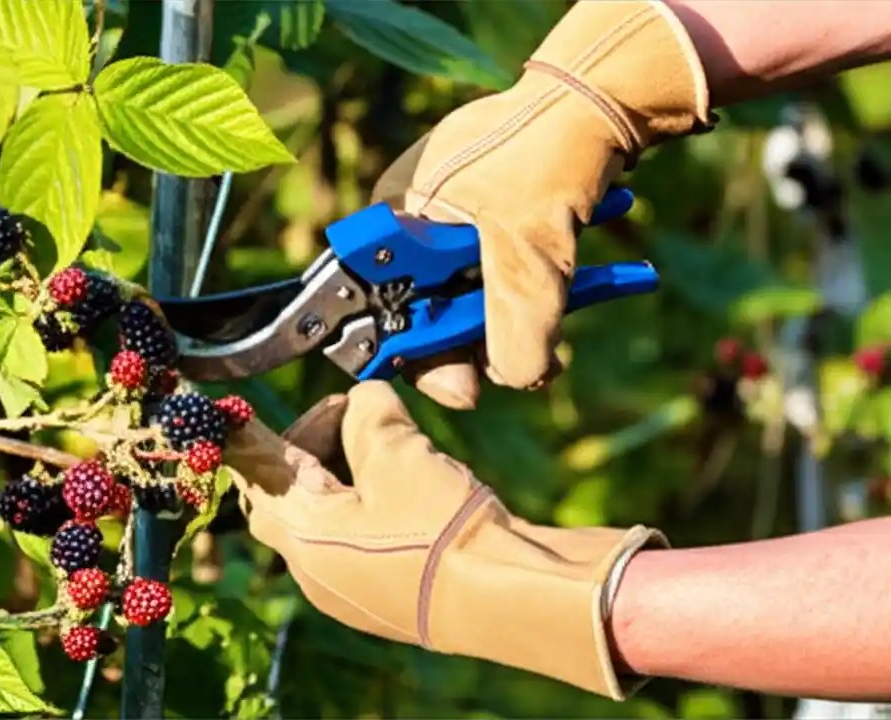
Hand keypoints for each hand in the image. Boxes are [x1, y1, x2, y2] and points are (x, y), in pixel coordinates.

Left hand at [223, 381, 666, 698]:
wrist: (514, 599)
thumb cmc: (444, 531)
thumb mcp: (398, 453)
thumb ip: (368, 415)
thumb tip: (365, 398)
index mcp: (300, 536)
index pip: (251, 470)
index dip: (245, 430)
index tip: (238, 404)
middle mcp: (315, 571)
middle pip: (286, 495)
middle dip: (308, 444)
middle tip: (346, 411)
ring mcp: (352, 589)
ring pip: (324, 517)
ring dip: (342, 471)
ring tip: (387, 438)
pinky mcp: (390, 594)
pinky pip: (358, 539)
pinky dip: (368, 501)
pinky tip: (409, 479)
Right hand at [372, 0, 712, 408]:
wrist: (604, 88)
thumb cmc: (544, 156)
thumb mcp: (527, 259)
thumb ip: (516, 334)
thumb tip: (518, 380)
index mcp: (394, 225)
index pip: (384, 313)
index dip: (424, 358)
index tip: (469, 387)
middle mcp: (412, 220)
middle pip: (435, 309)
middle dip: (492, 339)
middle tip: (541, 362)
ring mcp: (452, 212)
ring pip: (482, 290)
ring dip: (536, 309)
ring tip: (576, 330)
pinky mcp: (496, 205)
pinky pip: (515, 260)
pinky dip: (558, 276)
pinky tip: (625, 278)